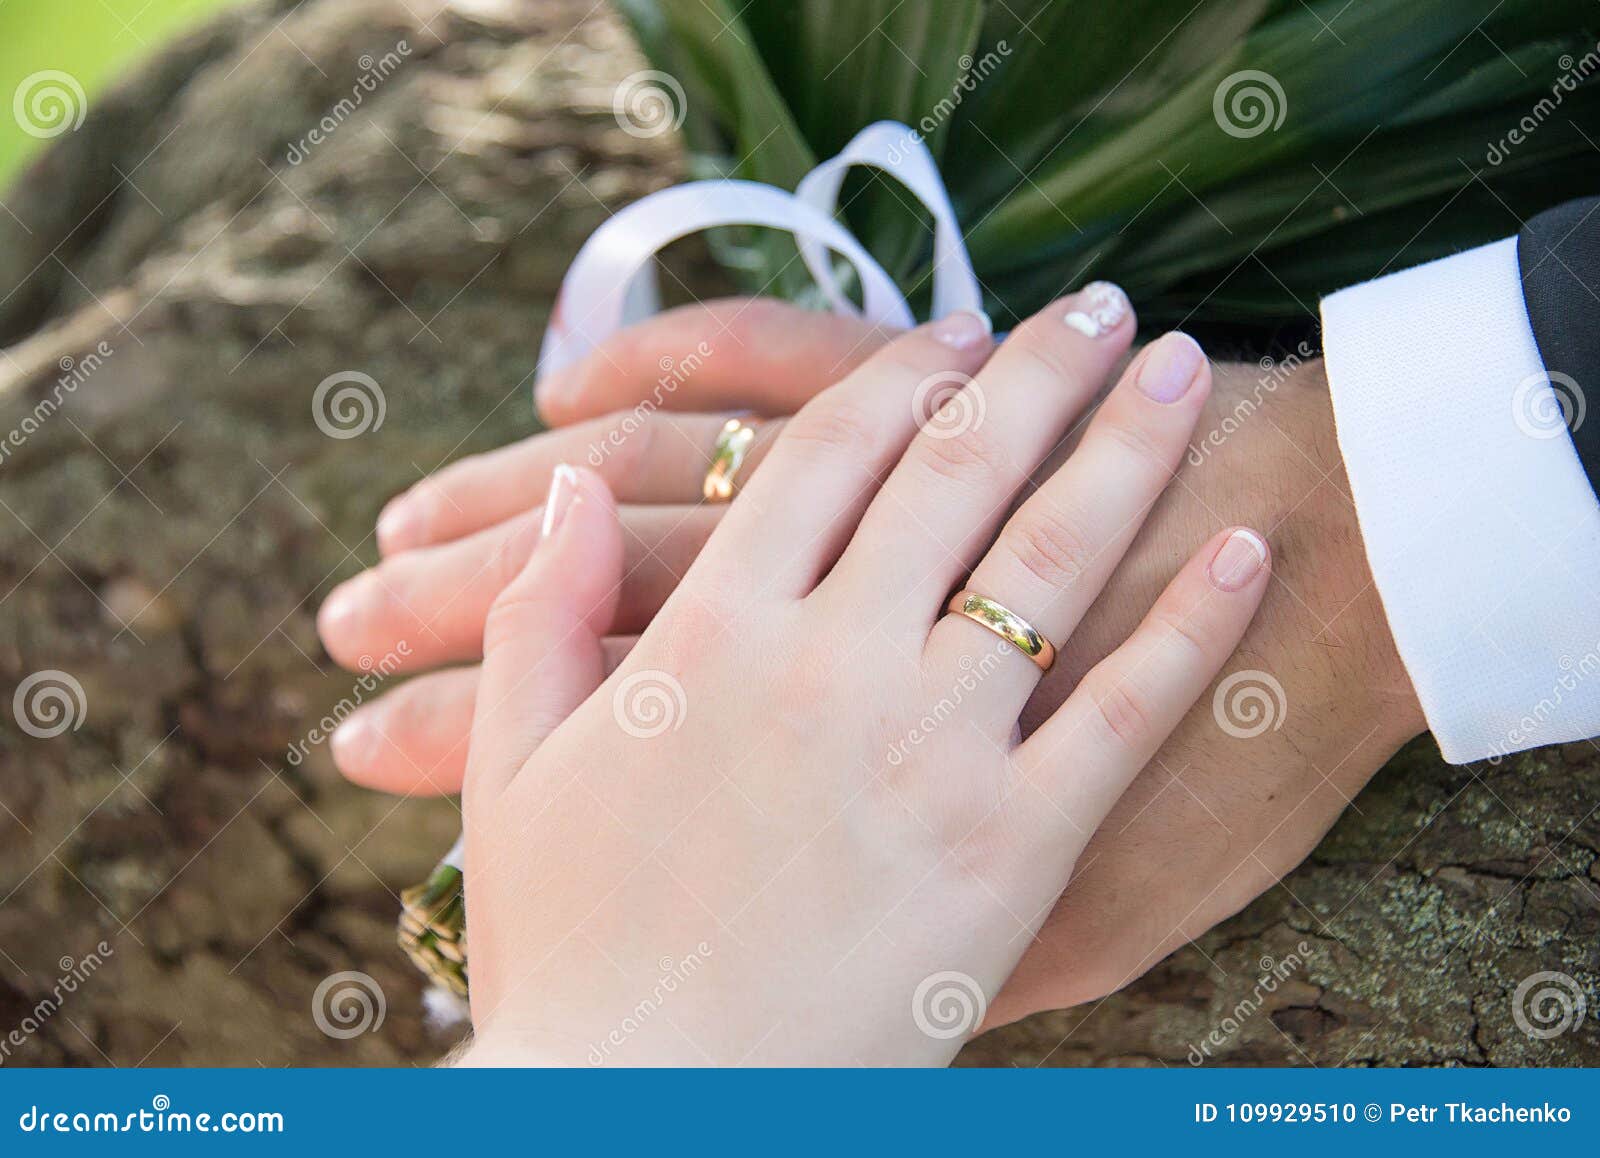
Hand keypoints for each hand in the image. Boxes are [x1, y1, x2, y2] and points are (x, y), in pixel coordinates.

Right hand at [446, 300, 1268, 1063]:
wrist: (647, 1115)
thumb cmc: (574, 956)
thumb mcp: (516, 773)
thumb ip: (541, 615)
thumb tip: (570, 495)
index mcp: (711, 634)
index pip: (826, 453)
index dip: (900, 375)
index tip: (953, 332)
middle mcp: (831, 659)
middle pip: (957, 467)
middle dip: (1033, 368)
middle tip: (1088, 306)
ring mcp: (932, 745)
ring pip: (1050, 553)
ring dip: (1124, 443)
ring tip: (1170, 362)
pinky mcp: (1017, 843)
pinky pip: (1126, 710)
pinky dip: (1196, 625)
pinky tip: (1244, 550)